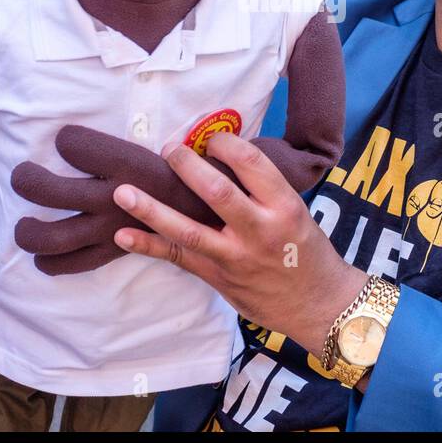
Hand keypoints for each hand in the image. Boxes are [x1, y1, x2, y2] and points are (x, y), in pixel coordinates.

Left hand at [11, 125, 224, 275]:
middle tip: (24, 175)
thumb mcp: (164, 147)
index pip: (72, 144)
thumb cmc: (192, 173)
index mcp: (128, 163)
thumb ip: (126, 142)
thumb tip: (106, 131)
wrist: (221, 216)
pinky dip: (52, 261)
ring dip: (28, 231)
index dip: (65, 139)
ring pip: (50, 237)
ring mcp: (111, 229)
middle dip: (26, 181)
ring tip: (26, 224)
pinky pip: (72, 264)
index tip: (68, 139)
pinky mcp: (114, 253)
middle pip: (47, 191)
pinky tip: (46, 253)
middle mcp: (113, 197)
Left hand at [110, 132, 366, 355]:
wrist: (318, 305)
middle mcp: (260, 231)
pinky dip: (149, 246)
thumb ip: (262, 190)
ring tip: (123, 192)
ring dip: (152, 210)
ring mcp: (236, 258)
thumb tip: (218, 158)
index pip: (252, 164)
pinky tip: (124, 235)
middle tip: (167, 149)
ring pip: (189, 231)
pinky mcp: (218, 277)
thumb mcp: (297, 212)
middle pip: (217, 192)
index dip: (225, 143)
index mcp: (284, 206)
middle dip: (186, 167)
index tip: (210, 137)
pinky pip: (179, 258)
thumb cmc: (307, 251)